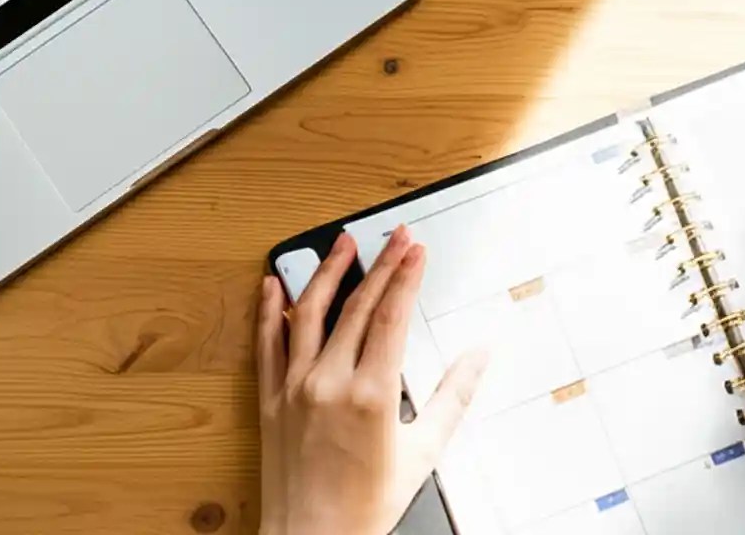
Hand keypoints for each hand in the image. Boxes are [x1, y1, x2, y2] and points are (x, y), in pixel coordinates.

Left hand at [256, 226, 487, 534]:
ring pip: (309, 314)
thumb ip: (453, 397)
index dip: (406, 276)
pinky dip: (270, 312)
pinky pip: (267, 345)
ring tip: (341, 244)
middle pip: (357, 306)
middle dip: (380, 264)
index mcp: (370, 395)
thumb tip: (478, 358)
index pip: (391, 315)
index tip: (416, 250)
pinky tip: (275, 286)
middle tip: (395, 237)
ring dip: (326, 273)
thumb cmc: (364, 507)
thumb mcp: (424, 452)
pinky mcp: (271, 401)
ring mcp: (295, 389)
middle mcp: (328, 383)